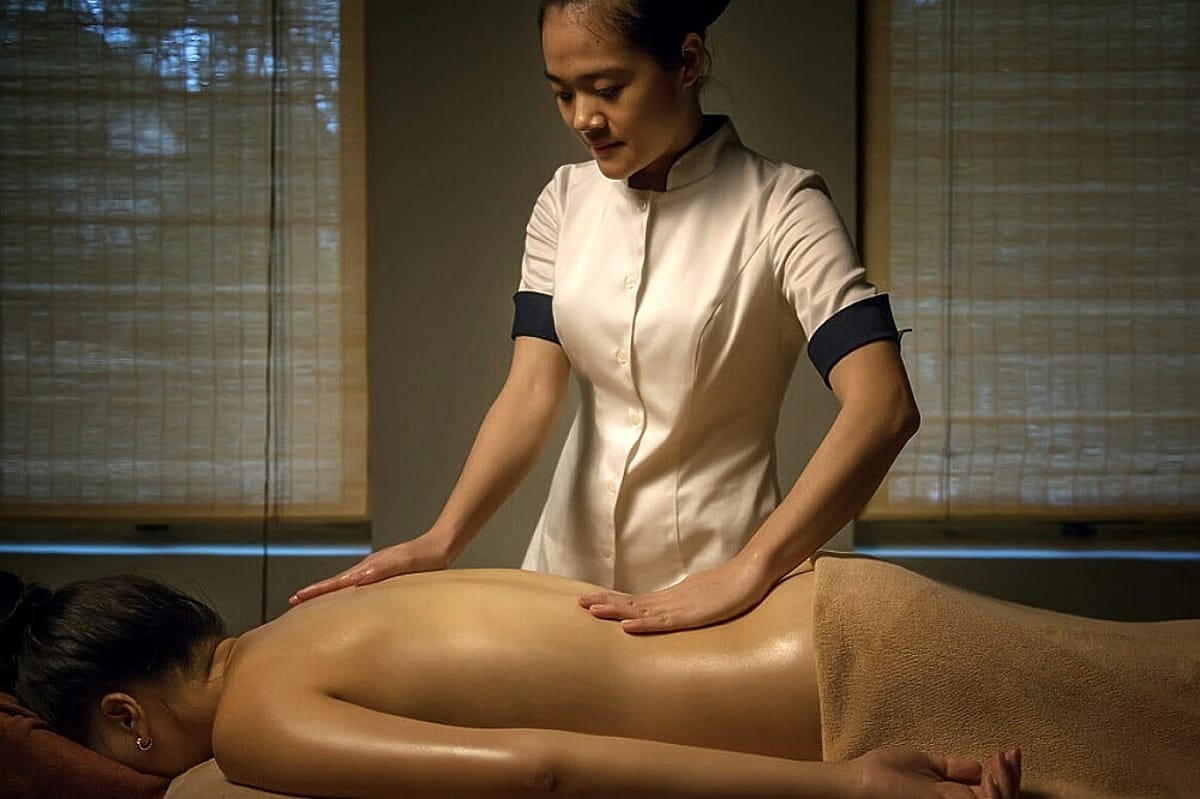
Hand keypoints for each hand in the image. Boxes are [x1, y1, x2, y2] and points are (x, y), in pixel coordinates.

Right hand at [288, 532, 453, 605]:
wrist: (440, 547)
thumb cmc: (425, 559)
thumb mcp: (403, 565)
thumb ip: (382, 571)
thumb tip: (356, 581)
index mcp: (368, 569)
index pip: (336, 583)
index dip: (316, 592)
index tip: (296, 599)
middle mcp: (368, 569)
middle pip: (335, 582)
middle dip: (314, 593)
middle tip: (293, 602)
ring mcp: (375, 570)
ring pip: (345, 583)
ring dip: (327, 592)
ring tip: (312, 601)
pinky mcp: (384, 573)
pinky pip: (358, 584)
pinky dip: (345, 591)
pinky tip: (348, 596)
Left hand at [577, 558, 770, 633]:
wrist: (754, 571)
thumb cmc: (735, 584)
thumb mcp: (707, 597)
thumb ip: (691, 602)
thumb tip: (681, 610)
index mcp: (674, 597)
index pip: (639, 600)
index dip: (616, 600)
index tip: (593, 601)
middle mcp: (672, 599)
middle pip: (633, 602)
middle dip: (606, 602)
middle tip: (579, 603)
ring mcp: (681, 606)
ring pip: (641, 610)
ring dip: (615, 610)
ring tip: (591, 610)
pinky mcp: (693, 615)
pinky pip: (663, 622)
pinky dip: (643, 624)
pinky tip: (626, 625)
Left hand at [850, 746, 1020, 798]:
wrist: (860, 783)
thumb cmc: (882, 773)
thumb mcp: (923, 762)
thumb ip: (951, 767)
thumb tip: (978, 767)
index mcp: (952, 796)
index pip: (990, 791)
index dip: (1006, 774)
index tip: (1011, 751)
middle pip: (1000, 798)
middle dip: (1012, 778)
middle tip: (1011, 754)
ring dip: (1007, 782)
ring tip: (1003, 759)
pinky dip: (996, 791)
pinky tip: (992, 774)